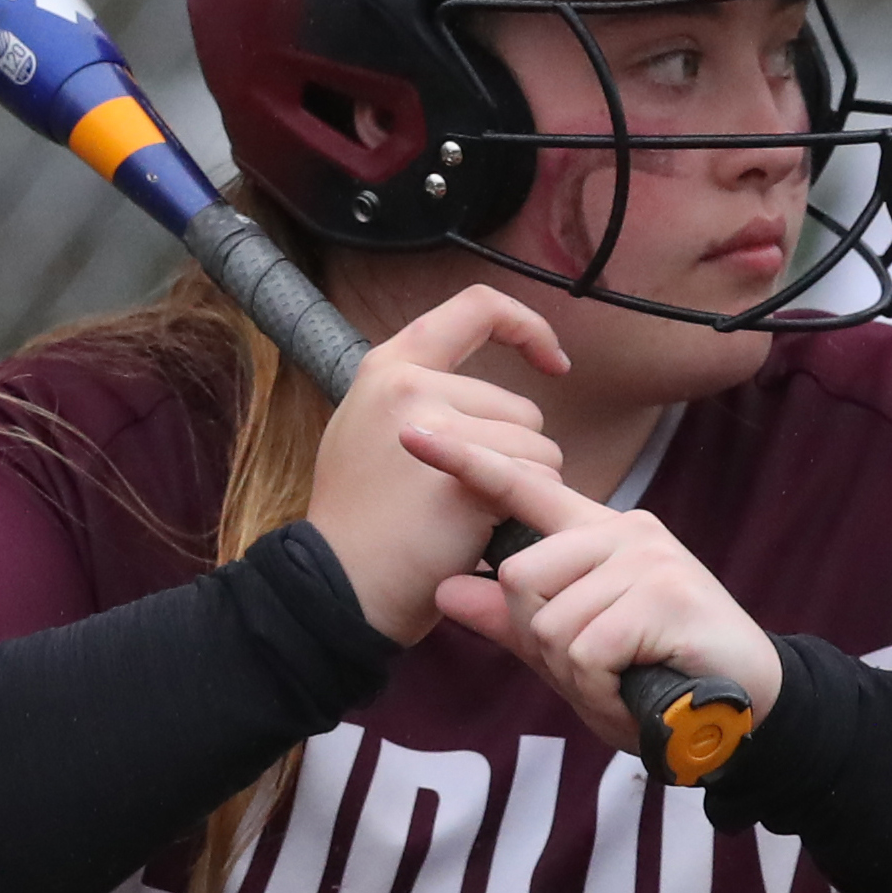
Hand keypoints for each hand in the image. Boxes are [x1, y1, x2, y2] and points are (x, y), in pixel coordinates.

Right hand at [307, 286, 569, 643]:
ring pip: (539, 448)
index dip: (528, 328)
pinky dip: (522, 513)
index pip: (478, 306)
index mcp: (389, 365)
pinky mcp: (465, 476)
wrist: (337, 587)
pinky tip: (478, 532)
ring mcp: (438, 429)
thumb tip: (476, 386)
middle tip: (462, 498)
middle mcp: (411, 384)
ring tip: (465, 517)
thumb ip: (416, 396)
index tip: (554, 362)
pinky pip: (535, 483)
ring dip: (522, 488)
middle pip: (522, 407)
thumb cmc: (360, 521)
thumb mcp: (366, 428)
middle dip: (516, 455)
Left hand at [398, 425, 781, 750]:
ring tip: (622, 678)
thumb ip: (510, 622)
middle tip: (594, 666)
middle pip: (518, 577)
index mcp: (594, 534)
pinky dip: (601, 687)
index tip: (413, 433)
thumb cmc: (651, 674)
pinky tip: (636, 686)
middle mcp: (621, 530)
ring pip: (551, 621)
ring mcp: (647, 556)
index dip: (465, 463)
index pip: (522, 489)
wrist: (745, 708)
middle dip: (542, 641)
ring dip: (576, 673)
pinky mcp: (666, 592)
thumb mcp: (569, 653)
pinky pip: (586, 650)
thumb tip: (443, 591)